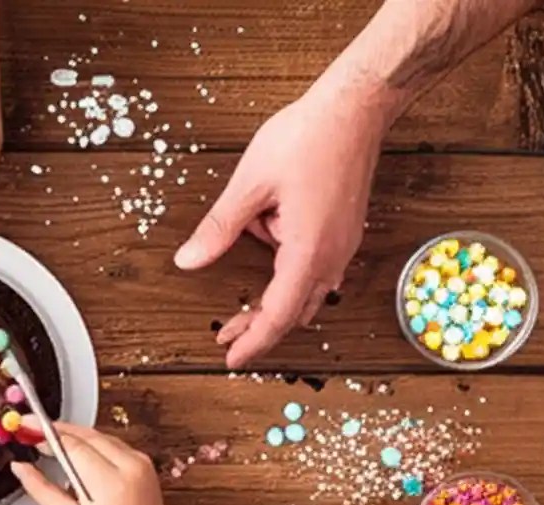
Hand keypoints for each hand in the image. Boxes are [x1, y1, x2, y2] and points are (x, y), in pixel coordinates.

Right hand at [12, 420, 177, 504]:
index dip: (46, 434)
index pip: (73, 447)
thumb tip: (20, 468)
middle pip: (86, 435)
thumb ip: (42, 491)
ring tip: (47, 440)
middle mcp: (131, 467)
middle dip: (57, 430)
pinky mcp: (144, 463)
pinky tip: (74, 451)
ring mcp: (141, 463)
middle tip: (31, 429)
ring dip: (73, 435)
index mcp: (112, 484)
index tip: (26, 429)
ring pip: (99, 436)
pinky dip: (91, 443)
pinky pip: (112, 444)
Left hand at [174, 89, 387, 367]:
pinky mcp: (343, 230)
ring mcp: (342, 244)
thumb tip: (188, 262)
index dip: (253, 341)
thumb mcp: (249, 184)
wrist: (356, 107)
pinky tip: (265, 233)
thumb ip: (218, 229)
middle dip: (258, 325)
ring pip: (304, 288)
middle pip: (294, 310)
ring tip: (238, 288)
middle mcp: (332, 255)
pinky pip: (312, 263)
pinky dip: (286, 265)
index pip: (279, 314)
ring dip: (272, 294)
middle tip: (225, 338)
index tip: (231, 359)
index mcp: (309, 250)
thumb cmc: (309, 137)